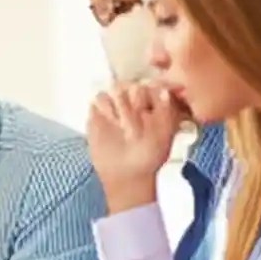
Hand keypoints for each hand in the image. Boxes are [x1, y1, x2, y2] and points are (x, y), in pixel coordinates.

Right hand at [86, 82, 184, 212]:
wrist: (127, 174)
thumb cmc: (150, 156)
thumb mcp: (165, 134)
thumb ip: (165, 111)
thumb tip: (163, 90)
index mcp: (150, 103)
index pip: (147, 84)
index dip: (148, 93)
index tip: (151, 108)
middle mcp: (131, 102)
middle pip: (128, 84)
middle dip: (132, 98)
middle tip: (136, 115)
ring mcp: (112, 109)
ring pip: (111, 90)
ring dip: (117, 103)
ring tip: (121, 121)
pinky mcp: (96, 116)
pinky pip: (95, 102)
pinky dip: (102, 109)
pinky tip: (109, 121)